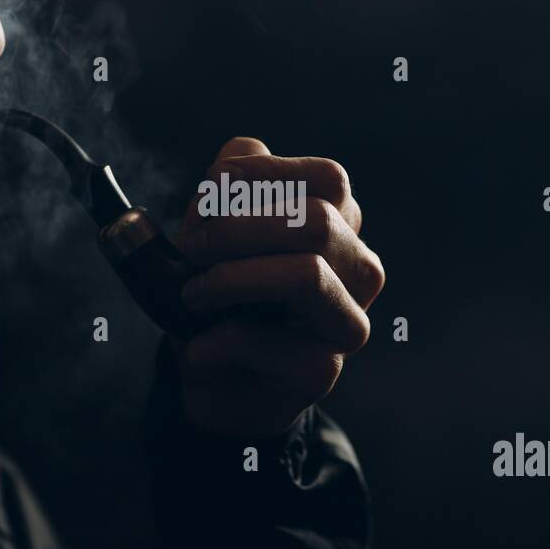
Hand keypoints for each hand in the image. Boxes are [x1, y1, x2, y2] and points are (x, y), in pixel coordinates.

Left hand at [170, 137, 384, 438]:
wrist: (215, 377)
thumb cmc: (220, 293)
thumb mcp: (214, 229)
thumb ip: (224, 188)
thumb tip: (227, 171)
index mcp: (341, 225)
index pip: (328, 179)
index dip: (263, 175)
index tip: (208, 194)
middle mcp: (358, 269)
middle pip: (317, 221)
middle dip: (237, 228)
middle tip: (190, 249)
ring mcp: (347, 322)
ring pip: (307, 276)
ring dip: (232, 279)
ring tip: (193, 295)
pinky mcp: (322, 371)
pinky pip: (266, 341)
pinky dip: (218, 339)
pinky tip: (199, 346)